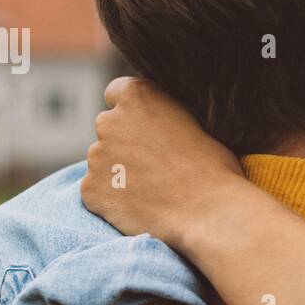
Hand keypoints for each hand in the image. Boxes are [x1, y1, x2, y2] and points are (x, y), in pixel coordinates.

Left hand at [81, 76, 243, 245]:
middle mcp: (109, 121)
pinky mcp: (90, 190)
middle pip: (108, 127)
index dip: (132, 111)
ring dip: (117, 171)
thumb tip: (160, 123)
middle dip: (124, 141)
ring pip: (102, 161)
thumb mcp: (196, 124)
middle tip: (153, 164)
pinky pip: (96, 192)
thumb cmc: (213, 168)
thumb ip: (167, 116)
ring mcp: (96, 157)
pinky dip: (112, 198)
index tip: (143, 126)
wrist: (208, 212)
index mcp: (137, 96)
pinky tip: (140, 207)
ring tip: (151, 190)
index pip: (117, 92)